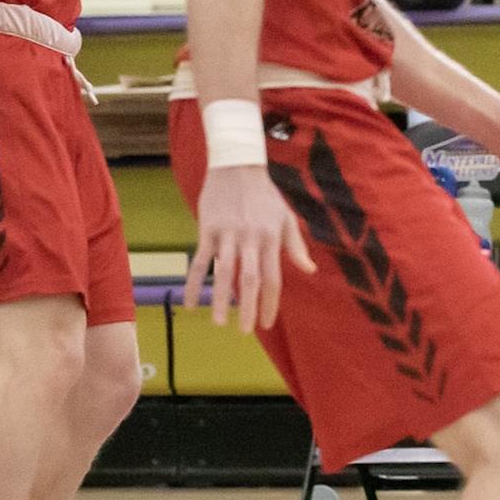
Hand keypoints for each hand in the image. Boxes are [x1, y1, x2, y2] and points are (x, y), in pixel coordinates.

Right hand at [183, 164, 318, 332]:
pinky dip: (194, 282)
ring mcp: (228, 234)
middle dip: (248, 307)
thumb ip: (296, 245)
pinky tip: (190, 302)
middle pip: (250, 279)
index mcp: (272, 238)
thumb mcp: (285, 217)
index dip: (270, 302)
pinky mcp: (208, 229)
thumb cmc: (265, 195)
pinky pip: (199, 261)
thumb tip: (309, 270)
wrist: (237, 167)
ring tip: (219, 323)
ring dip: (221, 299)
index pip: (273, 278)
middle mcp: (252, 238)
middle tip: (245, 332)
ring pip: (224, 272)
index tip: (267, 324)